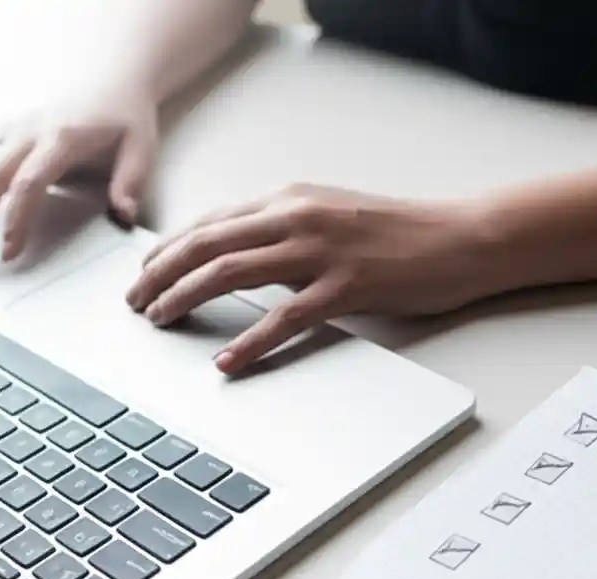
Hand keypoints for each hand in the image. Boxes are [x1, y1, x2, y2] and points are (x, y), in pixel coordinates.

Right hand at [0, 86, 158, 261]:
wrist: (111, 80)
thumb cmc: (123, 118)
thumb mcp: (139, 148)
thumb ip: (130, 183)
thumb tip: (124, 216)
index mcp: (60, 138)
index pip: (29, 182)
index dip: (15, 218)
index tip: (9, 249)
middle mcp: (27, 132)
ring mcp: (11, 132)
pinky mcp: (3, 134)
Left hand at [125, 183, 495, 373]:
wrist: (461, 237)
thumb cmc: (396, 232)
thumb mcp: (328, 216)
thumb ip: (280, 230)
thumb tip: (231, 255)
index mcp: (289, 199)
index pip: (210, 222)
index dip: (167, 249)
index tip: (142, 273)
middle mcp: (297, 216)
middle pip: (206, 243)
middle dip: (160, 274)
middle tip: (135, 303)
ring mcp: (321, 250)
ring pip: (230, 272)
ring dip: (185, 298)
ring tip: (160, 320)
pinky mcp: (347, 286)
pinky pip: (285, 318)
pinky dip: (249, 342)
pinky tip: (226, 362)